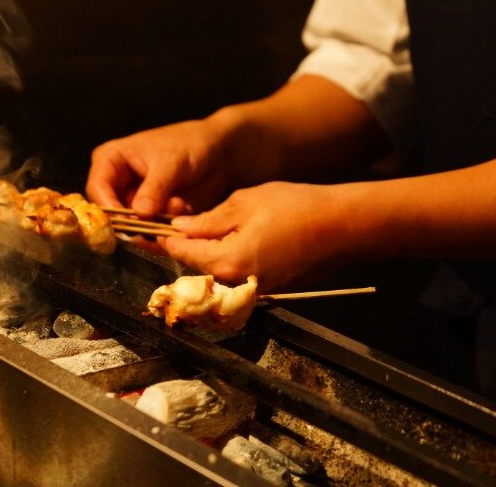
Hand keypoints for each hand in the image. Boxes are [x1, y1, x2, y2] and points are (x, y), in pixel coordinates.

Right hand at [85, 119, 232, 216]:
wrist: (219, 151)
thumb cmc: (190, 144)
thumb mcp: (171, 163)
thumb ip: (153, 189)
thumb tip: (139, 214)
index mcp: (111, 160)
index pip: (97, 189)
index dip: (109, 209)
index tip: (128, 223)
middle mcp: (117, 182)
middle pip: (111, 213)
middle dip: (133, 223)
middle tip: (153, 227)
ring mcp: (135, 199)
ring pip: (133, 224)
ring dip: (154, 224)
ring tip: (177, 206)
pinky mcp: (153, 213)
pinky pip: (152, 229)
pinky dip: (166, 226)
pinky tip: (182, 211)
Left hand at [159, 181, 350, 291]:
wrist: (343, 227)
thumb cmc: (297, 208)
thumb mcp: (245, 203)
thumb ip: (207, 220)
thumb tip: (180, 228)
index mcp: (226, 262)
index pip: (181, 252)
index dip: (165, 238)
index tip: (152, 228)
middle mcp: (237, 286)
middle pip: (198, 268)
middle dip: (187, 248)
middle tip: (177, 226)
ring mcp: (256, 292)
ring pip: (219, 274)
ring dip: (210, 255)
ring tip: (208, 230)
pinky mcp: (272, 290)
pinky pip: (240, 278)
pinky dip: (233, 262)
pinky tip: (240, 240)